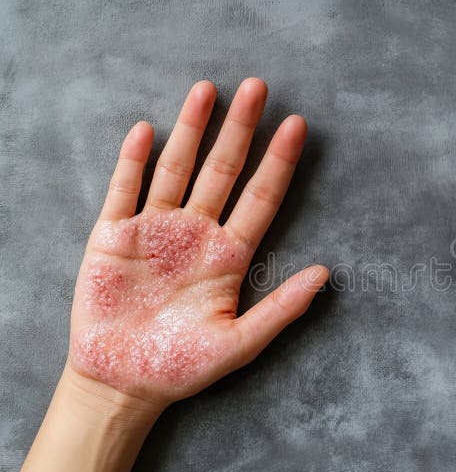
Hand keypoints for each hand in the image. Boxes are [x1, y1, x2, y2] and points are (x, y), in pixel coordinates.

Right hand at [68, 78, 327, 406]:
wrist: (123, 384)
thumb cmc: (183, 367)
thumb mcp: (239, 342)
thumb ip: (282, 308)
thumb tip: (326, 273)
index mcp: (230, 255)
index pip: (261, 197)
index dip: (279, 161)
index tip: (298, 125)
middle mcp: (196, 233)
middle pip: (223, 170)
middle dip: (240, 129)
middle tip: (258, 87)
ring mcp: (154, 229)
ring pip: (176, 168)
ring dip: (191, 129)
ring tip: (208, 90)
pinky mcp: (112, 236)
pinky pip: (123, 190)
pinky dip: (134, 161)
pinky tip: (148, 130)